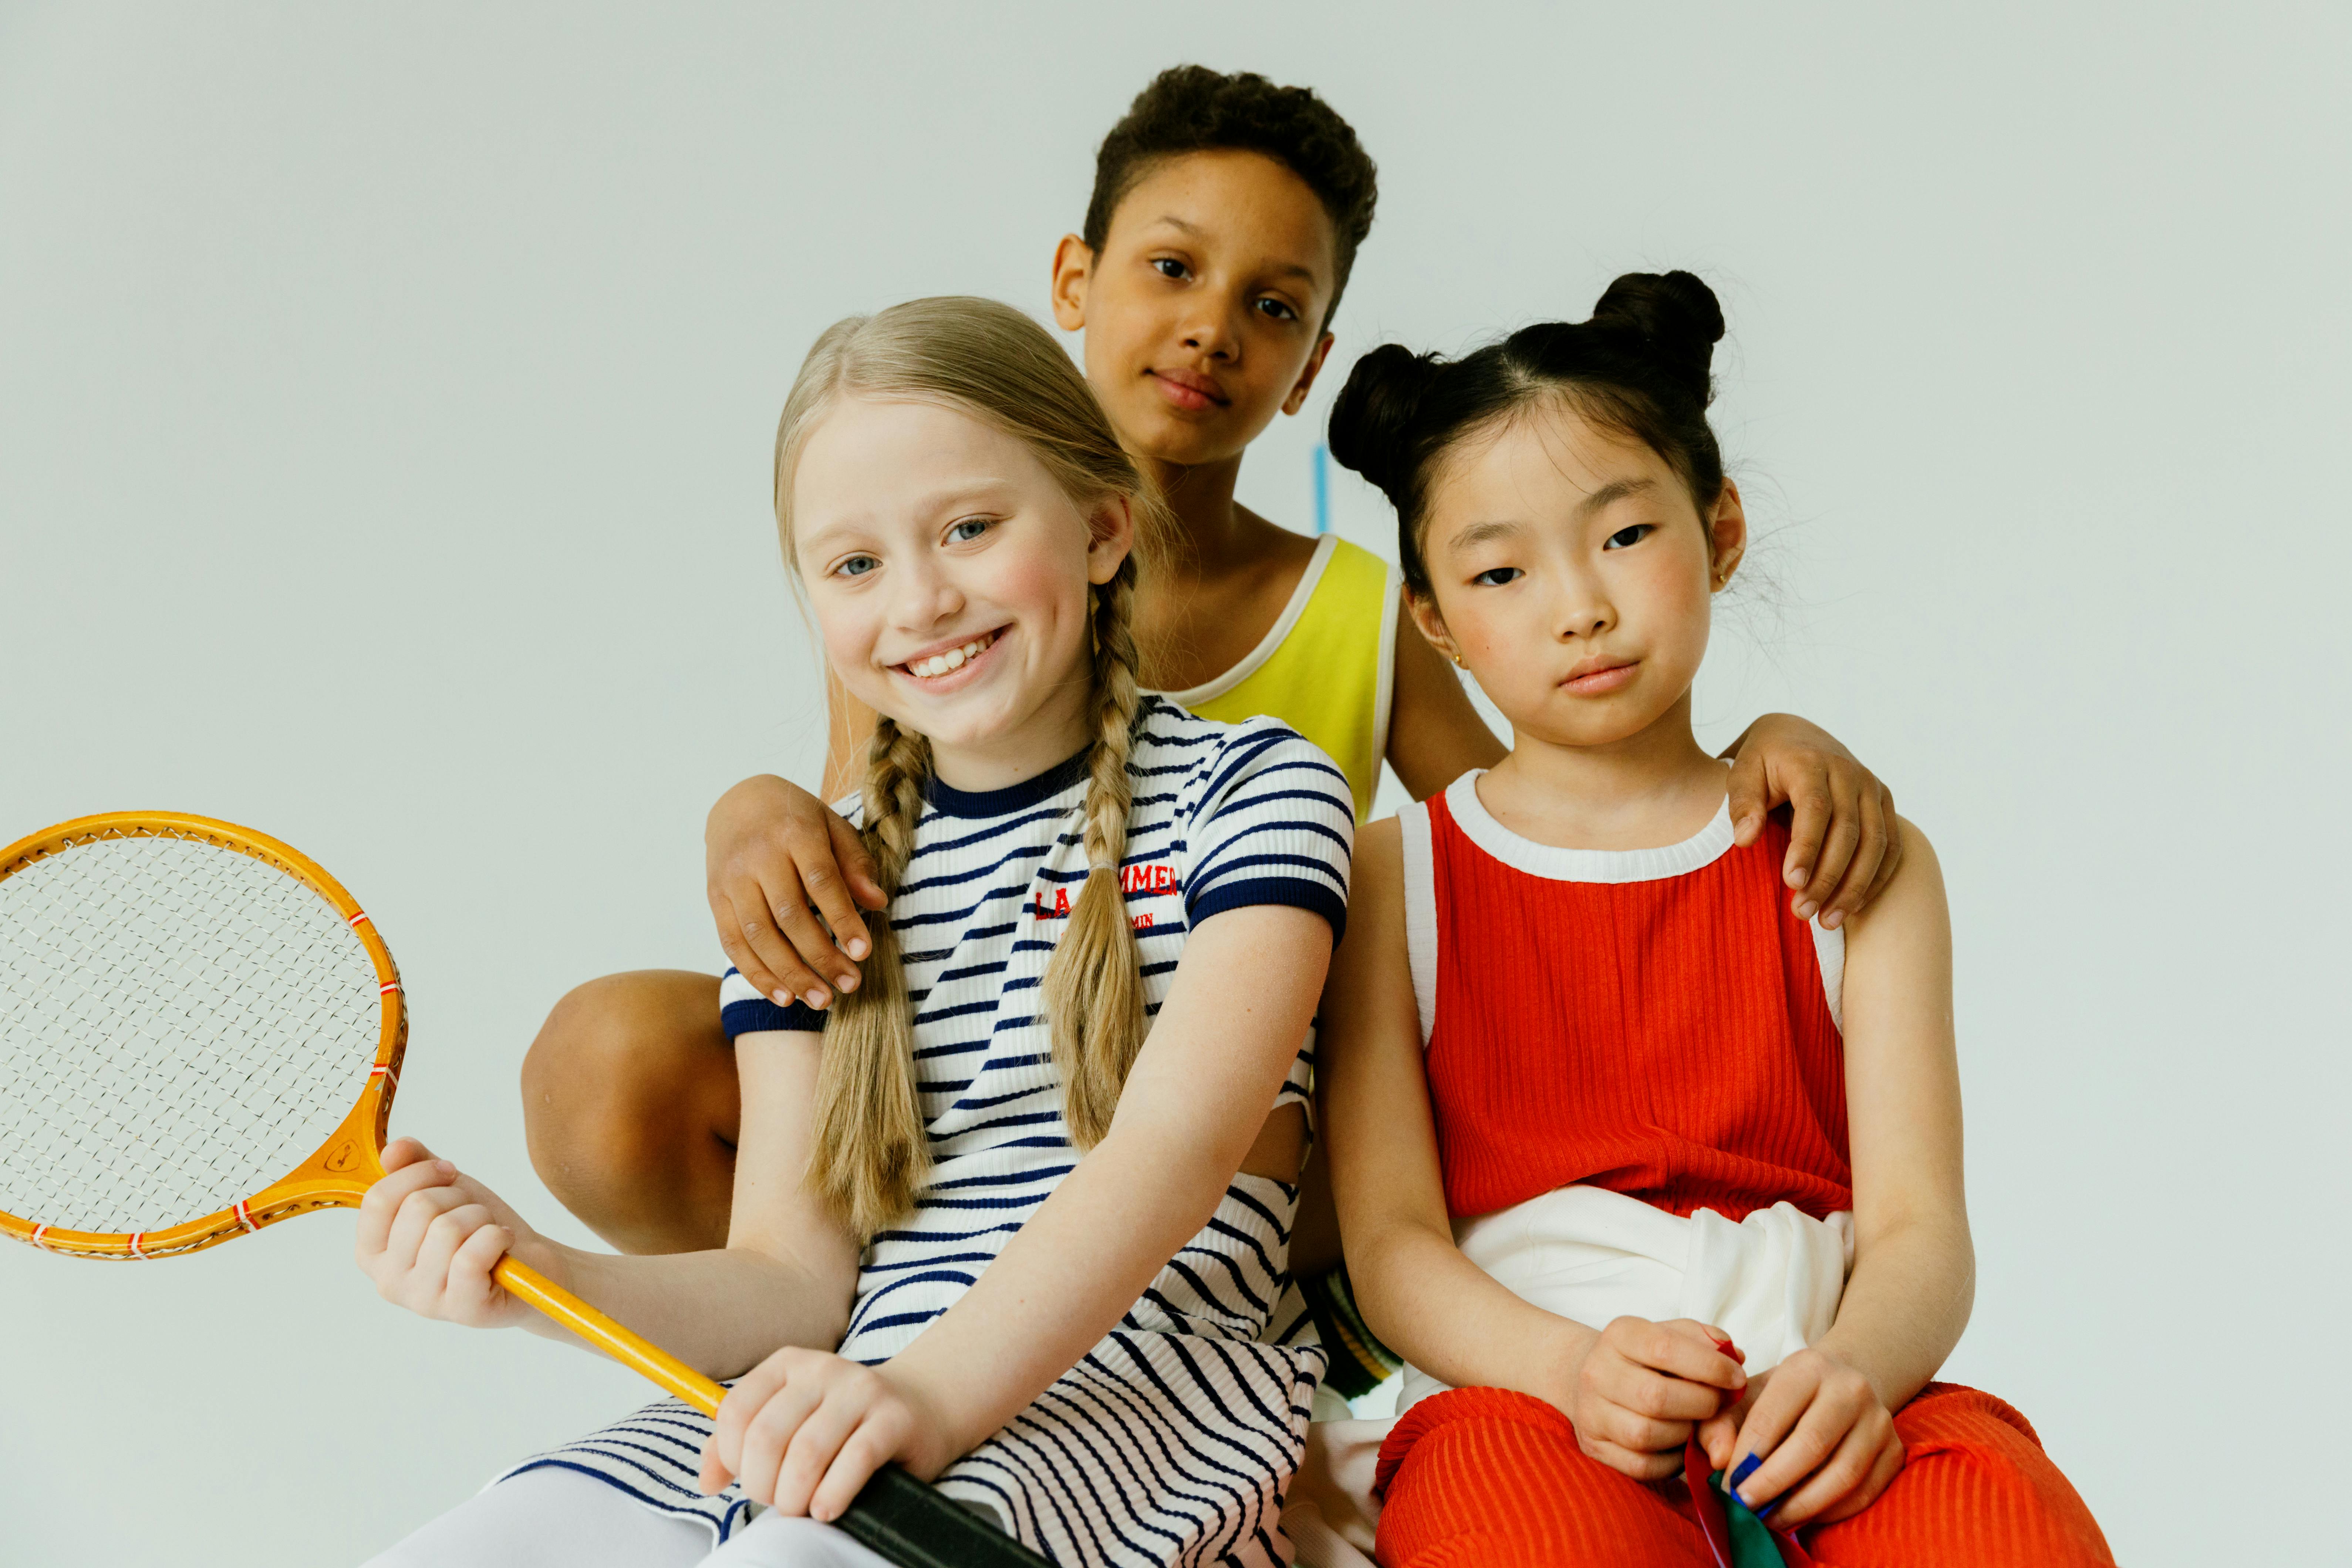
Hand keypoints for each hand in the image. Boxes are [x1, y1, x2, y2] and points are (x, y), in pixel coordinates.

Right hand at [355, 1137, 549, 1329]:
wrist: (528, 1262)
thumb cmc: (478, 1228)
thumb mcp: (443, 1188)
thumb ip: (413, 1165)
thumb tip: (393, 1150)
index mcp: (372, 1252)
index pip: (377, 1200)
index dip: (419, 1173)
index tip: (449, 1172)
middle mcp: (388, 1281)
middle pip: (418, 1208)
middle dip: (458, 1198)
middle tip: (474, 1213)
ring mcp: (423, 1301)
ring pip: (447, 1229)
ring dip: (480, 1218)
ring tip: (487, 1231)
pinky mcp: (462, 1310)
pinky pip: (471, 1257)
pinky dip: (497, 1237)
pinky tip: (503, 1243)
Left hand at [699, 1346, 954, 1518]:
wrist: (920, 1408)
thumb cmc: (841, 1425)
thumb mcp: (789, 1421)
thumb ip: (742, 1445)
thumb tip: (707, 1481)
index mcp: (786, 1364)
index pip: (735, 1411)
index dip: (731, 1458)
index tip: (749, 1479)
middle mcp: (822, 1369)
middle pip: (767, 1436)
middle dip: (763, 1485)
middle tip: (778, 1501)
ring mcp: (860, 1390)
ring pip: (807, 1452)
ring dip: (795, 1496)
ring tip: (803, 1509)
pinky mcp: (893, 1418)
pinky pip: (854, 1460)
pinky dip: (833, 1494)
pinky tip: (827, 1508)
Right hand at [707, 775, 887, 1010]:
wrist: (738, 802)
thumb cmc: (796, 819)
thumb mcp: (832, 827)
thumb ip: (855, 863)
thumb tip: (877, 903)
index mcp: (794, 832)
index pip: (820, 881)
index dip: (842, 918)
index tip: (864, 953)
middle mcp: (758, 856)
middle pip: (789, 915)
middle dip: (820, 956)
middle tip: (849, 985)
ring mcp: (731, 879)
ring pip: (758, 935)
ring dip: (790, 974)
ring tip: (821, 999)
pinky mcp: (714, 898)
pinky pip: (732, 943)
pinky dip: (757, 975)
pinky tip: (784, 996)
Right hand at [1556, 1317, 1747, 1480]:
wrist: (1596, 1378)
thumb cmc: (1648, 1358)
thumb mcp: (1674, 1336)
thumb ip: (1707, 1341)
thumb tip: (1736, 1359)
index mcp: (1620, 1335)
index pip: (1665, 1348)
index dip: (1710, 1367)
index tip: (1737, 1378)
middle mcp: (1597, 1371)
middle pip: (1655, 1397)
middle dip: (1701, 1405)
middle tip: (1717, 1404)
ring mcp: (1591, 1412)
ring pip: (1645, 1434)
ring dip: (1684, 1434)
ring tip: (1694, 1423)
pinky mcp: (1594, 1447)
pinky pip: (1641, 1466)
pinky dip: (1670, 1462)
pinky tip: (1679, 1445)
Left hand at [1698, 1347, 1903, 1526]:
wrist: (1842, 1383)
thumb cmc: (1785, 1396)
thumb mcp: (1747, 1396)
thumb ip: (1722, 1423)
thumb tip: (1719, 1461)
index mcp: (1807, 1367)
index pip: (1772, 1416)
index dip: (1747, 1456)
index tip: (1727, 1486)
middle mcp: (1850, 1389)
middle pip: (1811, 1446)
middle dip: (1773, 1483)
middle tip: (1745, 1507)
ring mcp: (1878, 1421)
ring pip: (1842, 1475)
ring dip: (1801, 1505)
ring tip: (1770, 1519)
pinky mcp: (1894, 1451)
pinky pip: (1864, 1493)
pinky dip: (1830, 1512)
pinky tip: (1801, 1515)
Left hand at [1725, 714, 1901, 929]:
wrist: (1795, 736)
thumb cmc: (1762, 761)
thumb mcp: (1741, 773)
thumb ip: (1742, 804)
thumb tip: (1744, 840)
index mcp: (1812, 762)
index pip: (1816, 809)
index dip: (1807, 848)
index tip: (1791, 883)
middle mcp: (1849, 772)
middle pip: (1849, 832)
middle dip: (1828, 877)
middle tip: (1802, 912)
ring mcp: (1871, 788)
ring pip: (1876, 843)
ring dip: (1855, 886)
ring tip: (1828, 922)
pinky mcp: (1883, 803)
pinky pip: (1891, 846)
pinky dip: (1875, 878)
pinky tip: (1853, 906)